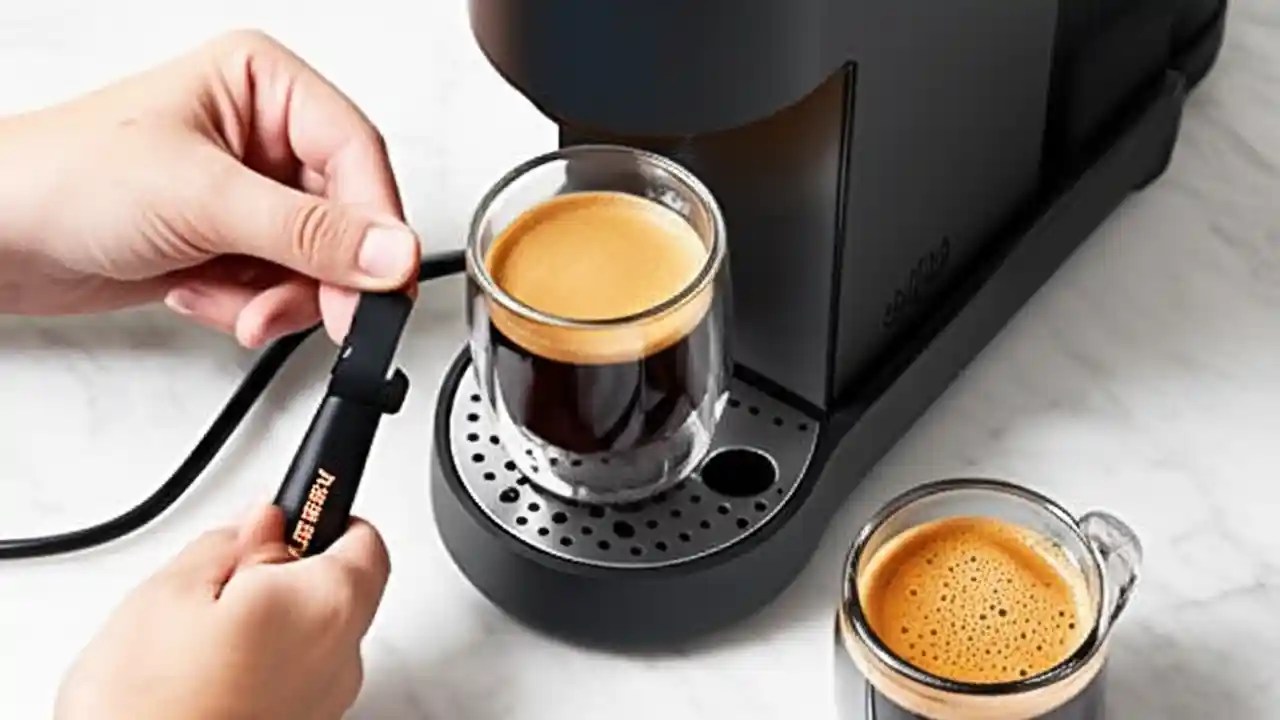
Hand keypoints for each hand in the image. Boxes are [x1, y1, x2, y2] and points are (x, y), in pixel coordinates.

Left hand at [0, 30, 419, 344]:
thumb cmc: (63, 177)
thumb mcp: (202, 198)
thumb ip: (311, 232)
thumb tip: (392, 253)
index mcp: (263, 85)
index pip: (358, 154)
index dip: (376, 225)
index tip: (382, 282)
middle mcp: (262, 134)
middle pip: (345, 217)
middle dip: (317, 275)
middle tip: (314, 314)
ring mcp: (247, 191)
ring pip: (316, 262)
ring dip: (277, 298)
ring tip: (232, 304)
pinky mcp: (231, 241)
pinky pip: (280, 287)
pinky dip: (248, 306)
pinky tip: (199, 293)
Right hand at [55, 506, 390, 719]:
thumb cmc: (149, 709)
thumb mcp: (171, 592)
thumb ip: (230, 544)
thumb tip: (260, 523)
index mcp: (329, 603)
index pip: (364, 534)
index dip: (321, 513)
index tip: (283, 512)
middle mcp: (344, 656)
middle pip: (340, 585)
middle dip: (289, 570)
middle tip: (225, 576)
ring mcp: (327, 702)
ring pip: (313, 634)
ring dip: (273, 621)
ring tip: (202, 636)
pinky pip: (294, 677)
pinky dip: (262, 665)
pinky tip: (206, 674)